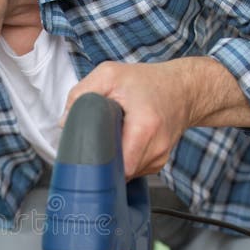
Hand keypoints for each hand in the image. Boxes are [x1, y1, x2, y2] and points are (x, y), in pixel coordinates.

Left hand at [62, 56, 249, 178]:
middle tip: (94, 143)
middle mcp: (155, 147)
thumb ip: (82, 94)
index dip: (97, 163)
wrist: (183, 90)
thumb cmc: (147, 82)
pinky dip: (123, 160)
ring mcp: (159, 159)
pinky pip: (133, 171)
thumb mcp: (110, 75)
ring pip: (125, 174)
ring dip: (112, 161)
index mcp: (144, 127)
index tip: (86, 154)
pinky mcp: (158, 163)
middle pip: (118, 172)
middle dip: (102, 161)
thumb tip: (66, 122)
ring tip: (111, 138)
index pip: (117, 166)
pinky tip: (123, 143)